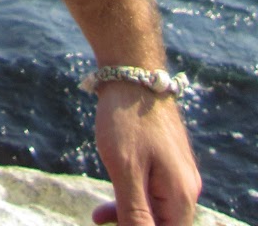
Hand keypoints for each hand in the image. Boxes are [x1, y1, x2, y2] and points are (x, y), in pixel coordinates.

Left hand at [91, 83, 200, 225]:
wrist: (131, 72)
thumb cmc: (127, 120)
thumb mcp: (125, 170)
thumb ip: (135, 212)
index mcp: (181, 196)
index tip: (116, 225)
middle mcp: (185, 187)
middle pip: (164, 224)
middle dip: (134, 225)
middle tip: (100, 220)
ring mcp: (177, 172)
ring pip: (156, 208)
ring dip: (128, 215)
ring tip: (97, 217)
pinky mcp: (165, 160)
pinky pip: (151, 190)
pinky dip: (131, 197)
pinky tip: (108, 202)